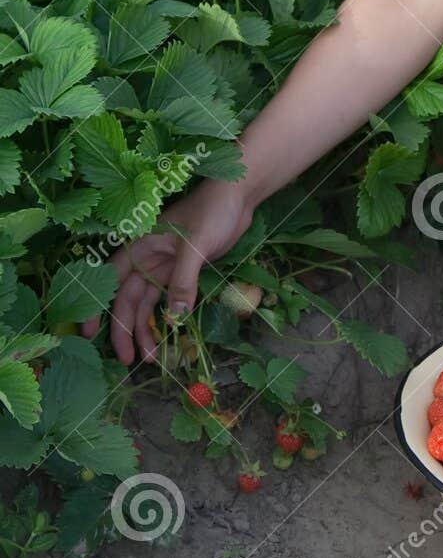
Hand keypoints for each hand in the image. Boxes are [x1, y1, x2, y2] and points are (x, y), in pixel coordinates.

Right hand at [79, 180, 255, 365]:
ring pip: (147, 304)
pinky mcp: (183, 272)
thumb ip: (183, 280)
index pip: (109, 280)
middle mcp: (146, 258)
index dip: (96, 306)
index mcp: (139, 246)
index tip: (89, 333)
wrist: (238, 197)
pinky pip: (168, 299)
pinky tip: (168, 337)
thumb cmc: (212, 211)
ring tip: (151, 358)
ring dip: (146, 329)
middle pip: (128, 299)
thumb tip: (174, 318)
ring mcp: (165, 266)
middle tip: (128, 360)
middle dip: (125, 329)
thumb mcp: (196, 245)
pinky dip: (166, 318)